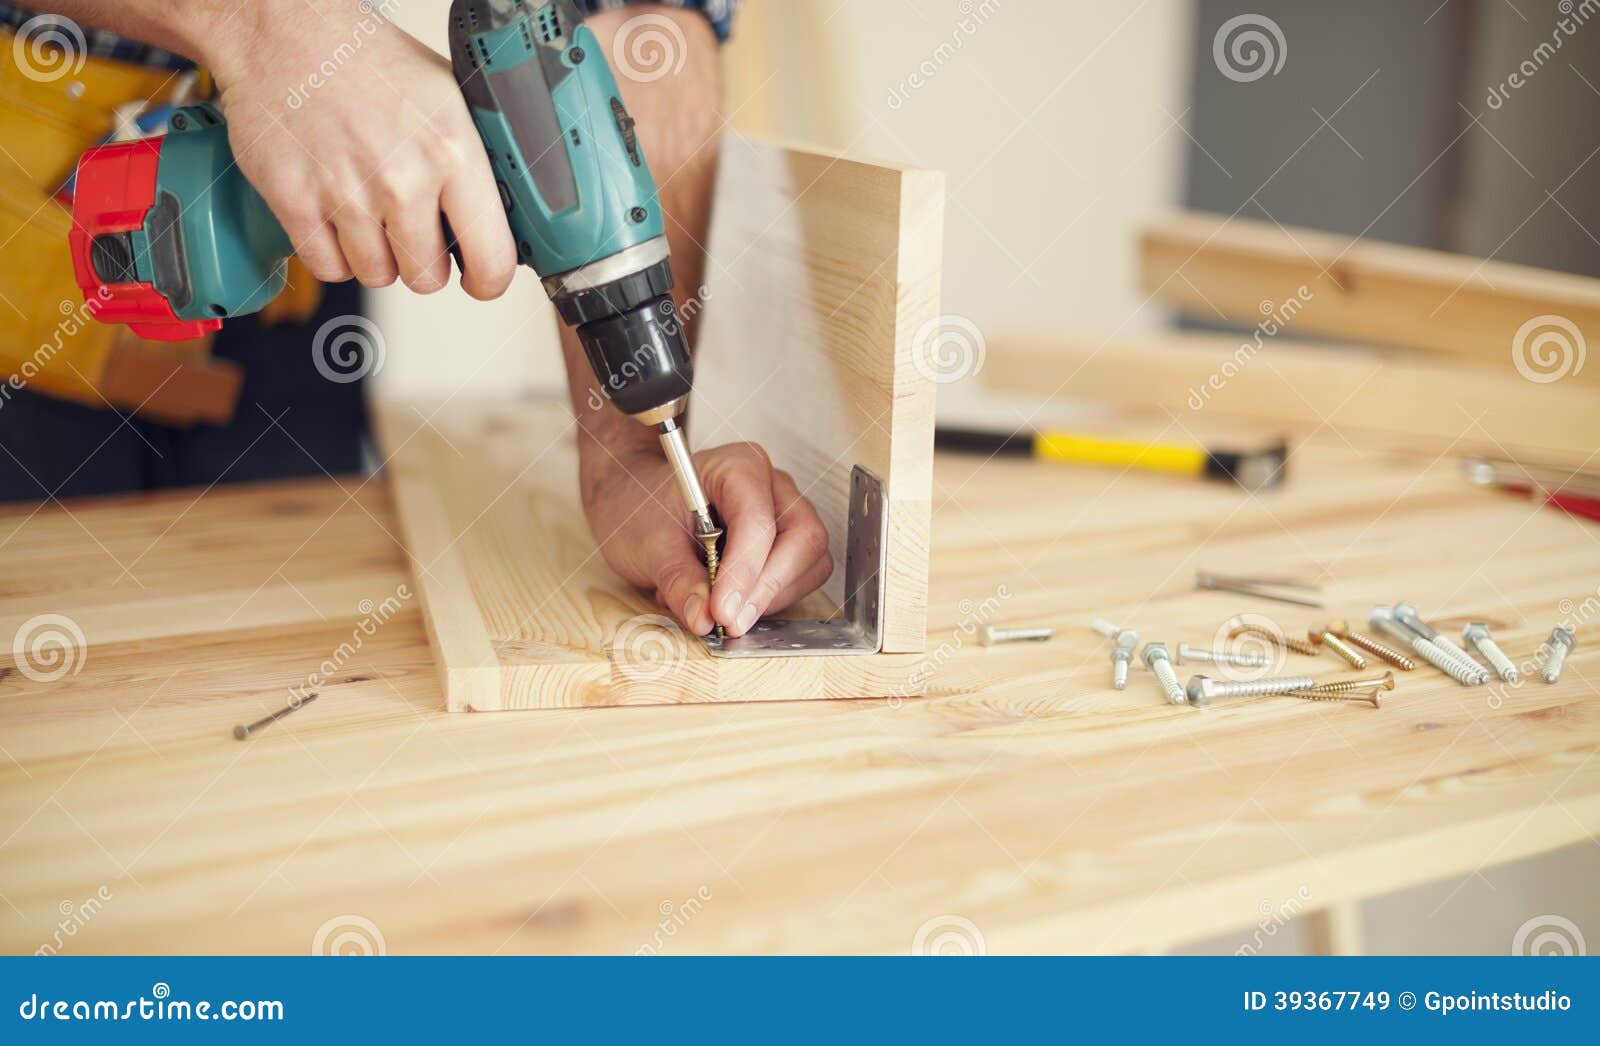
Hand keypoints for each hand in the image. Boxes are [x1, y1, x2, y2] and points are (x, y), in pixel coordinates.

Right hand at [202, 1, 514, 298]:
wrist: (286, 33)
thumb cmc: (369, 62)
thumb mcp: (449, 97)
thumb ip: (476, 161)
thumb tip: (501, 217)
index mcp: (451, 152)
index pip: (491, 258)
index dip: (488, 281)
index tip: (479, 279)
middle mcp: (402, 179)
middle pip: (426, 278)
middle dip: (423, 261)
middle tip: (412, 229)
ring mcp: (347, 194)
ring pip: (377, 276)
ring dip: (377, 256)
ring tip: (371, 211)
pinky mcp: (296, 202)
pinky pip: (328, 267)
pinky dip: (333, 253)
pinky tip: (337, 215)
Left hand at [582, 442, 832, 636]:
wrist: (636, 501)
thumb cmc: (643, 505)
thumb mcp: (648, 543)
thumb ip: (678, 580)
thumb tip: (703, 618)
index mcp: (739, 466)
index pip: (758, 521)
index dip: (744, 571)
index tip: (723, 611)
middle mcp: (773, 486)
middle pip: (803, 539)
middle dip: (768, 587)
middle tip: (729, 621)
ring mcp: (785, 514)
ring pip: (810, 562)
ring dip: (770, 598)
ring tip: (715, 605)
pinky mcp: (787, 544)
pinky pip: (800, 578)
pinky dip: (768, 600)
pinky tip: (728, 600)